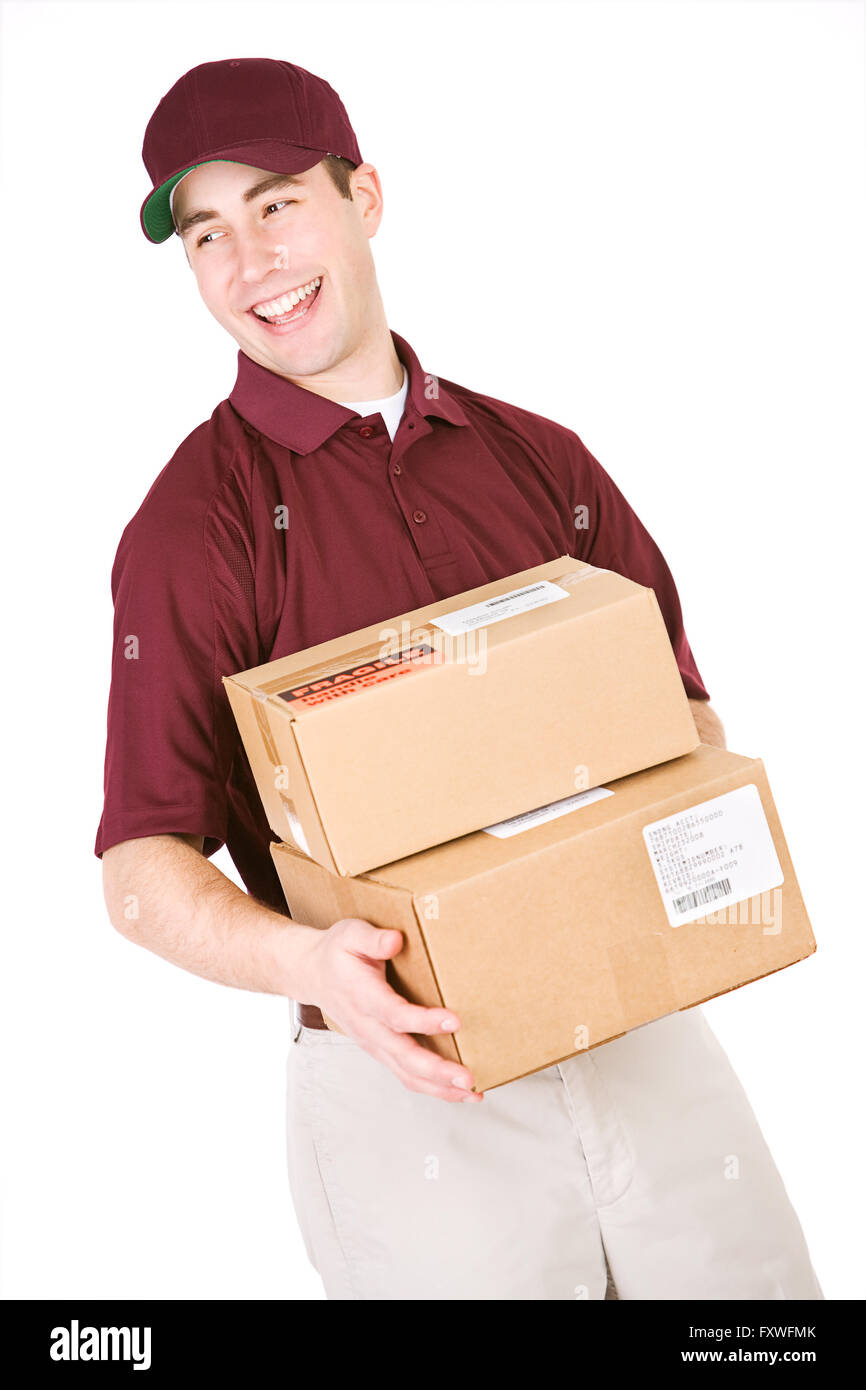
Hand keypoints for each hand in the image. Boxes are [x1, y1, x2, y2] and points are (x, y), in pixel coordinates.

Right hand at [296, 917, 482, 1103]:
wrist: (313, 975)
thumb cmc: (337, 953)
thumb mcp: (350, 934)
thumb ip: (372, 939)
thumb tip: (395, 941)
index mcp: (362, 996)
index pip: (394, 1014)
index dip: (424, 1021)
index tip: (455, 1021)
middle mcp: (367, 1026)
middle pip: (403, 1055)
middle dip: (437, 1069)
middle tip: (468, 1078)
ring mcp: (373, 1043)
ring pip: (406, 1072)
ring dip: (439, 1086)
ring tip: (472, 1092)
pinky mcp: (380, 1050)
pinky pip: (405, 1074)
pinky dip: (432, 1086)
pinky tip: (457, 1090)